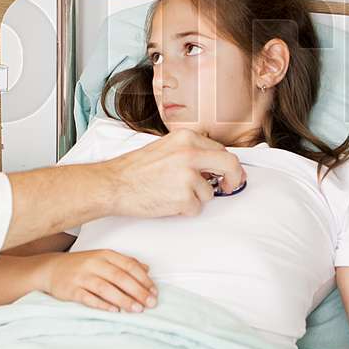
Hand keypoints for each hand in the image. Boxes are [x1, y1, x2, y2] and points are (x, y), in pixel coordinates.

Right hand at [41, 250, 157, 312]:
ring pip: (106, 288)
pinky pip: (88, 298)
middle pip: (120, 277)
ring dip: (123, 299)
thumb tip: (147, 269)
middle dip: (137, 291)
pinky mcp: (71, 290)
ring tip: (136, 309)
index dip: (143, 279)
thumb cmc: (81, 265)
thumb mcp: (103, 258)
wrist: (51, 268)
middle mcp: (94, 263)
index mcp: (105, 255)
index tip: (154, 292)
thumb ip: (125, 262)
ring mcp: (82, 276)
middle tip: (150, 303)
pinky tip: (114, 311)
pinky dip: (102, 304)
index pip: (129, 265)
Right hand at [98, 129, 245, 218]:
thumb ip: (190, 151)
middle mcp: (190, 154)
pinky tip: (168, 202)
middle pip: (229, 165)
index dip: (228, 164)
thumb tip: (212, 163)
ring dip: (196, 198)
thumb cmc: (134, 168)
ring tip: (172, 193)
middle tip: (229, 186)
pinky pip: (196, 208)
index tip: (230, 173)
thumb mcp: (166, 147)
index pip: (221, 150)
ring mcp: (188, 176)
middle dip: (234, 178)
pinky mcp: (184, 197)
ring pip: (210, 193)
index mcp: (186, 138)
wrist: (114, 184)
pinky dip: (185, 210)